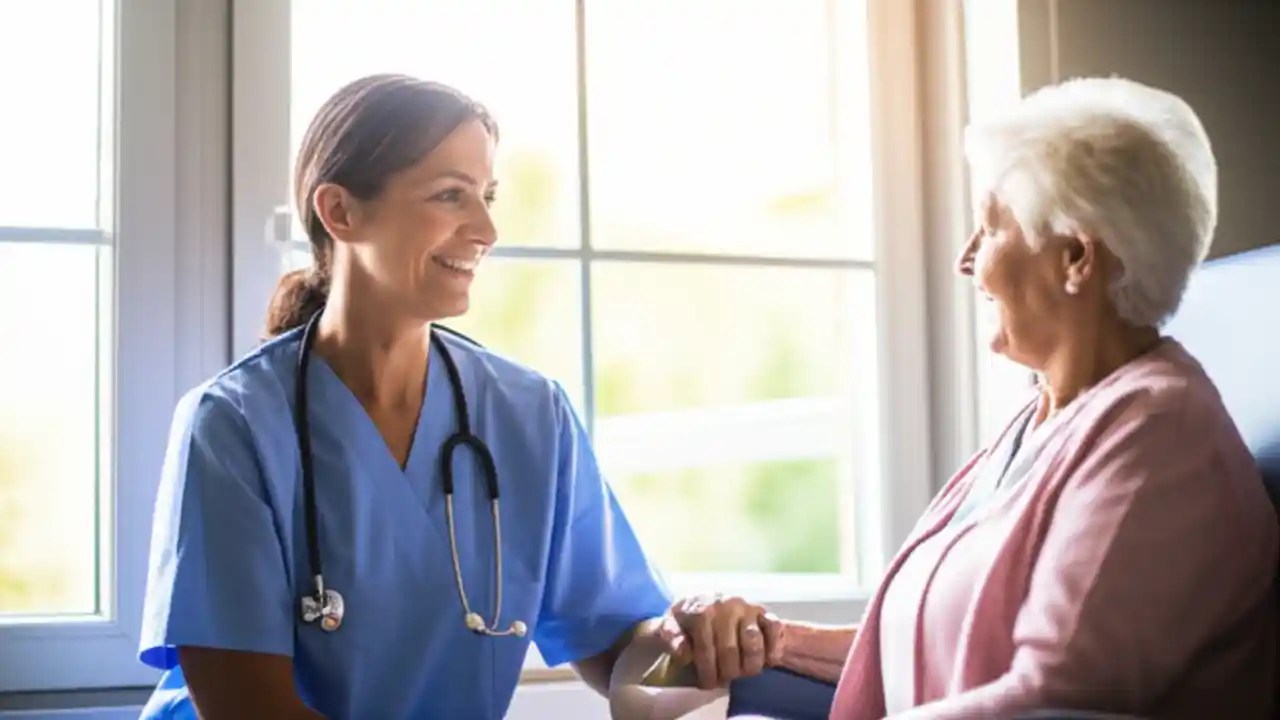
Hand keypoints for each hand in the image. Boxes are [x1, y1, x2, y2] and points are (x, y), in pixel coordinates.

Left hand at [657, 594, 784, 688]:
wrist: (700, 601)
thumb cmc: (685, 620)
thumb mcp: (669, 625)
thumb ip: (670, 636)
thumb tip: (683, 653)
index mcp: (701, 608)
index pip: (706, 648)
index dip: (706, 670)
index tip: (706, 683)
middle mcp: (726, 604)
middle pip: (730, 650)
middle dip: (726, 672)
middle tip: (722, 680)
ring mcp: (746, 607)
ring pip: (754, 641)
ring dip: (750, 665)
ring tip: (742, 673)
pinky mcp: (763, 612)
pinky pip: (774, 628)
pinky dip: (774, 646)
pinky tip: (768, 661)